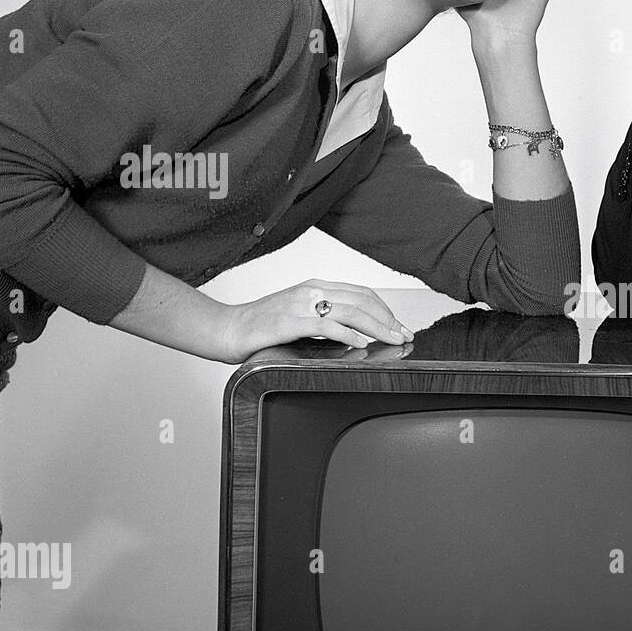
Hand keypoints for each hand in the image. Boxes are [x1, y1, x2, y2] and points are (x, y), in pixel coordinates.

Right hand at [216, 280, 411, 361]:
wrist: (226, 329)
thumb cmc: (260, 327)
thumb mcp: (298, 315)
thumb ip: (324, 318)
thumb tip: (354, 332)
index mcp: (315, 286)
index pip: (361, 293)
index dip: (385, 310)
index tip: (399, 326)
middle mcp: (311, 290)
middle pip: (362, 300)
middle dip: (389, 319)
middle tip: (404, 335)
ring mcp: (302, 304)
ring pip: (351, 311)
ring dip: (378, 327)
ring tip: (393, 339)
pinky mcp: (292, 320)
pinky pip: (327, 325)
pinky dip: (349, 334)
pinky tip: (362, 344)